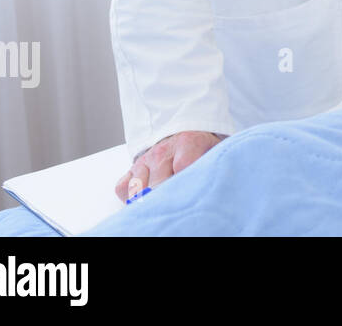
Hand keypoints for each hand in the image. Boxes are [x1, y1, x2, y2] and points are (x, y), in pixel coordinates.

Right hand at [113, 130, 227, 201]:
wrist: (187, 132)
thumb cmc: (203, 148)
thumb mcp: (216, 150)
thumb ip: (216, 165)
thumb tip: (218, 187)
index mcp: (188, 144)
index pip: (183, 167)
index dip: (186, 186)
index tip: (191, 198)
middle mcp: (163, 152)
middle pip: (158, 183)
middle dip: (166, 199)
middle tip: (176, 210)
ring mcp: (145, 160)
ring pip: (137, 188)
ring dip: (148, 200)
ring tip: (161, 207)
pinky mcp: (132, 168)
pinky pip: (123, 187)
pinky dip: (130, 197)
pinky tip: (145, 200)